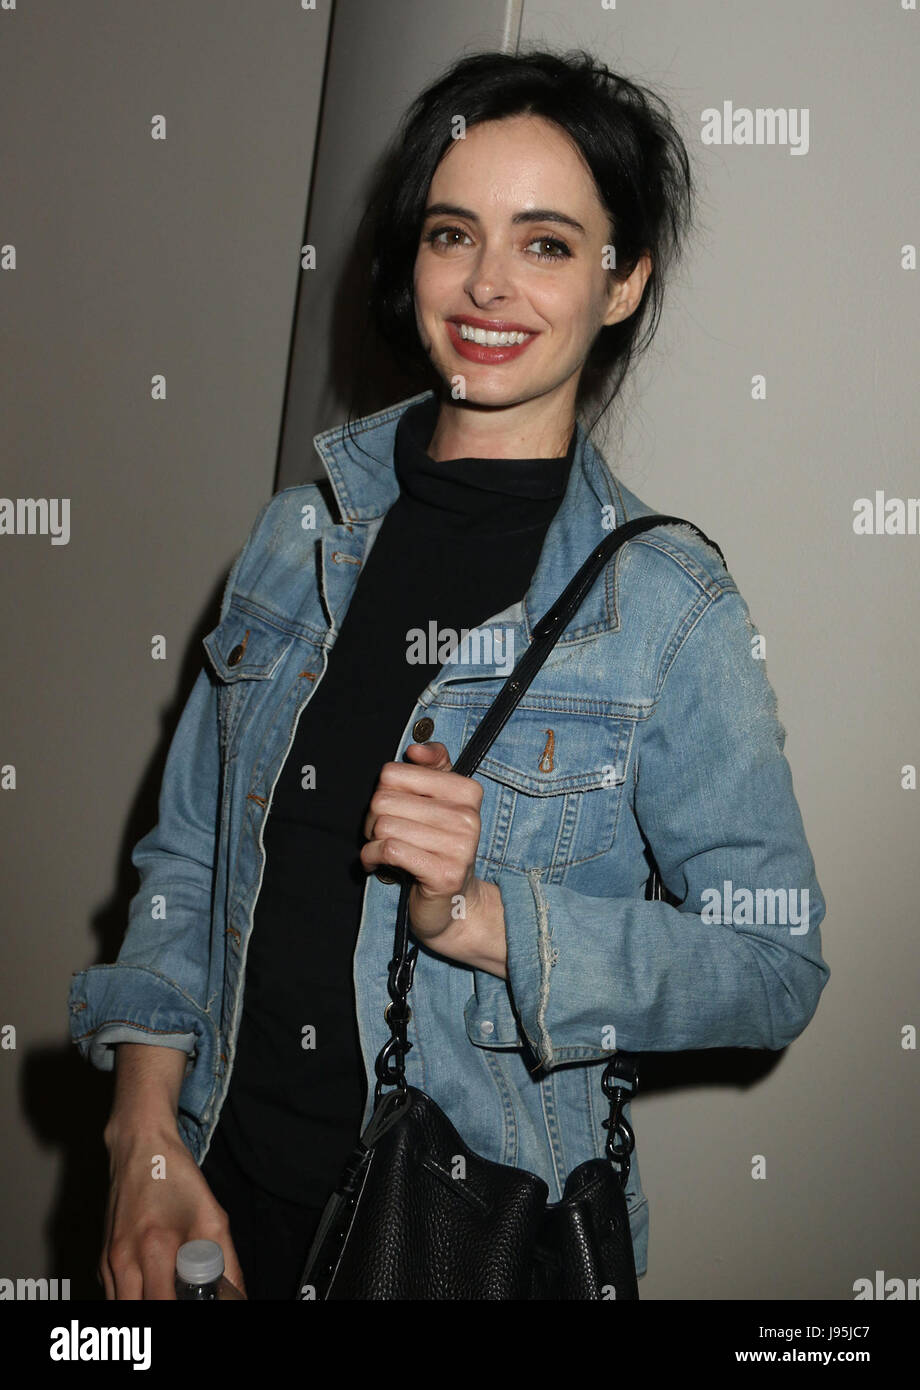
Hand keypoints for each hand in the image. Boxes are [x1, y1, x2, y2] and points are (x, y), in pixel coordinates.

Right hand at [100, 1125, 247, 1299]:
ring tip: (170, 1293)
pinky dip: (133, 1300)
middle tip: (184, 1297)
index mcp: (155, 1248)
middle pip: (138, 1315)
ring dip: (146, 1308)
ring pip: (122, 1310)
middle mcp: (124, 1260)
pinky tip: (154, 1289)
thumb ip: (226, 1262)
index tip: (197, 1301)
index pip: (164, 1306)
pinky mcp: (102, 1261)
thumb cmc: (176, 1178)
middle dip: (163, 1311)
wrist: (139, 1147)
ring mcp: (108, 1262)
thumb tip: (238, 1297)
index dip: (181, 1310)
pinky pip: (114, 1297)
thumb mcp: (213, 1217)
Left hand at [361, 742, 506, 976]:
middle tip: (382, 836)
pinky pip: (389, 849)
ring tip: (384, 851)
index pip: (394, 773)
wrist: (454, 905)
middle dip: (372, 820)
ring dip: (372, 841)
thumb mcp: (438, 803)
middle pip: (384, 799)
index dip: (382, 793)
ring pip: (383, 825)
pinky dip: (371, 858)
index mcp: (467, 790)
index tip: (392, 812)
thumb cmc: (438, 847)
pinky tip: (378, 865)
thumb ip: (432, 768)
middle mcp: (468, 816)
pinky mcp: (444, 873)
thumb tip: (415, 749)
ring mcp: (460, 845)